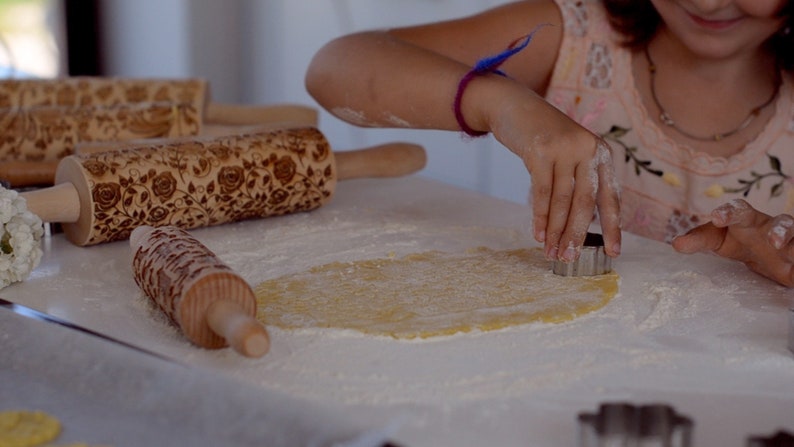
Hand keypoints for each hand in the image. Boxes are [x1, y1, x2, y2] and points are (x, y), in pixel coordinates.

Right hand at [485, 86, 621, 261]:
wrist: (513, 105)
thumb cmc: (542, 136)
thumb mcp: (568, 153)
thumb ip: (577, 181)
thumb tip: (578, 225)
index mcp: (601, 153)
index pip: (610, 197)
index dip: (613, 227)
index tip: (613, 253)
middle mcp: (588, 150)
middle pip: (586, 203)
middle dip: (577, 235)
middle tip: (569, 259)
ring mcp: (564, 149)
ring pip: (563, 201)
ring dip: (557, 231)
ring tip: (552, 253)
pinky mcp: (540, 151)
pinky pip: (542, 192)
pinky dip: (541, 217)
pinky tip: (539, 235)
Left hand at [671, 199, 793, 286]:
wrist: (768, 254)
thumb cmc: (740, 241)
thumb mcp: (717, 240)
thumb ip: (697, 240)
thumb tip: (676, 243)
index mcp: (747, 220)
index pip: (738, 210)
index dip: (728, 212)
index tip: (716, 218)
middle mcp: (772, 226)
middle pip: (779, 222)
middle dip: (779, 229)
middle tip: (772, 240)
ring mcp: (790, 241)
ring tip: (784, 250)